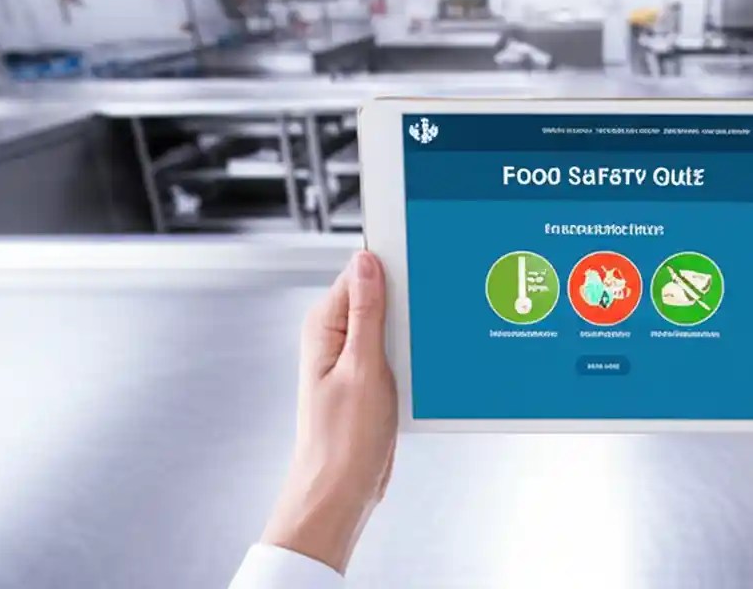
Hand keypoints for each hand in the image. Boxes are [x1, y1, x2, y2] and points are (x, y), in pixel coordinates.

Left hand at [261, 250, 397, 572]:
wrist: (342, 490)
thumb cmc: (342, 441)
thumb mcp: (362, 368)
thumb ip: (367, 312)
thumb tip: (368, 262)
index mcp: (325, 325)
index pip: (360, 272)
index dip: (392, 268)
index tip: (420, 269)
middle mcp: (335, 336)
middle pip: (379, 295)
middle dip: (407, 303)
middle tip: (427, 318)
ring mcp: (352, 356)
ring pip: (392, 324)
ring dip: (412, 332)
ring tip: (422, 351)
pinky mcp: (369, 376)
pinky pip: (396, 349)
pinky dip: (412, 354)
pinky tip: (423, 366)